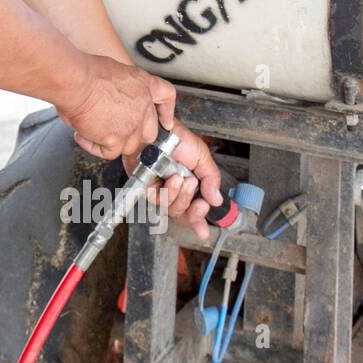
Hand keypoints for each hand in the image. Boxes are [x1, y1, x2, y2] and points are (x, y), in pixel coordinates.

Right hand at [59, 55, 175, 160]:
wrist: (76, 82)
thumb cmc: (86, 72)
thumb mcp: (114, 70)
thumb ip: (121, 87)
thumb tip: (110, 97)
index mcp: (144, 85)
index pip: (166, 97)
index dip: (166, 112)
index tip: (166, 121)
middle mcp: (142, 107)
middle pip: (150, 131)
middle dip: (135, 135)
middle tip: (117, 131)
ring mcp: (132, 126)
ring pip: (130, 146)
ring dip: (112, 142)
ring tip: (93, 131)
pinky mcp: (116, 140)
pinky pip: (109, 153)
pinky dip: (94, 147)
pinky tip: (82, 137)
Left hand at [132, 124, 223, 241]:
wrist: (159, 129)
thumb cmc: (177, 138)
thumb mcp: (202, 157)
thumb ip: (211, 179)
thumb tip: (217, 200)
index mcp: (189, 184)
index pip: (193, 208)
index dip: (198, 222)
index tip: (204, 233)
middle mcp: (174, 190)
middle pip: (183, 214)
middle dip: (194, 212)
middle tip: (201, 203)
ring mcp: (160, 189)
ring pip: (171, 209)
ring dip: (181, 197)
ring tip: (184, 180)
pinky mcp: (145, 188)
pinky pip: (157, 200)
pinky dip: (167, 191)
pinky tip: (172, 178)